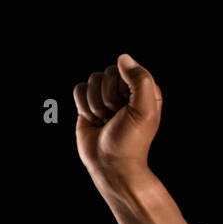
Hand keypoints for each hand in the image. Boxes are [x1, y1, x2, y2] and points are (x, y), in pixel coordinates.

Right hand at [74, 53, 162, 178]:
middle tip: (115, 118)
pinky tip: (94, 121)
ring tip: (106, 121)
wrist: (111, 166)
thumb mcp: (144, 110)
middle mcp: (125, 91)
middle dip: (107, 98)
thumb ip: (140, 80)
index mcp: (144, 90)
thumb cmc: (131, 142)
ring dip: (95, 104)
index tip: (128, 109)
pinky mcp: (89, 104)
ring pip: (91, 80)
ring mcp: (106, 97)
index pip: (125, 69)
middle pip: (106, 73)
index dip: (122, 89)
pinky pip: (78, 89)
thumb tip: (123, 58)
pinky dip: (83, 106)